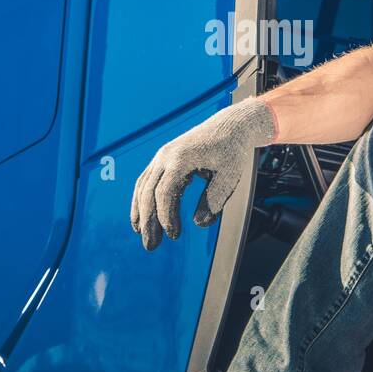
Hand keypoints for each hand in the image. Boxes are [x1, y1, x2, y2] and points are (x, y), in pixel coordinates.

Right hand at [131, 97, 274, 250]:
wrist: (230, 125)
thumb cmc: (232, 150)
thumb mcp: (230, 175)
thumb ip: (215, 199)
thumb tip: (199, 223)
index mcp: (181, 158)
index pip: (164, 192)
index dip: (166, 216)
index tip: (174, 235)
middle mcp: (166, 156)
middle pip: (148, 191)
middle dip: (147, 220)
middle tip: (151, 246)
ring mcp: (162, 156)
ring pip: (142, 186)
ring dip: (140, 211)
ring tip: (141, 234)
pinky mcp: (163, 159)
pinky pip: (146, 180)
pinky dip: (142, 199)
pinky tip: (143, 216)